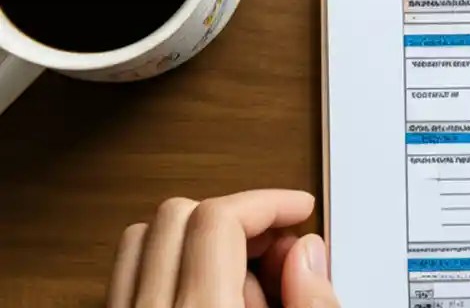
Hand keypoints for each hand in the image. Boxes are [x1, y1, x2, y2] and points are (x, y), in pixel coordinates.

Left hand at [107, 189, 339, 307]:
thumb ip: (312, 305)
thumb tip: (305, 254)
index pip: (217, 218)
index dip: (267, 201)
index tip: (297, 209)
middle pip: (176, 216)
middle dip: (237, 217)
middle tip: (278, 248)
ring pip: (141, 242)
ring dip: (198, 242)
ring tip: (246, 281)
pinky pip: (129, 280)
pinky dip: (171, 272)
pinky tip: (213, 300)